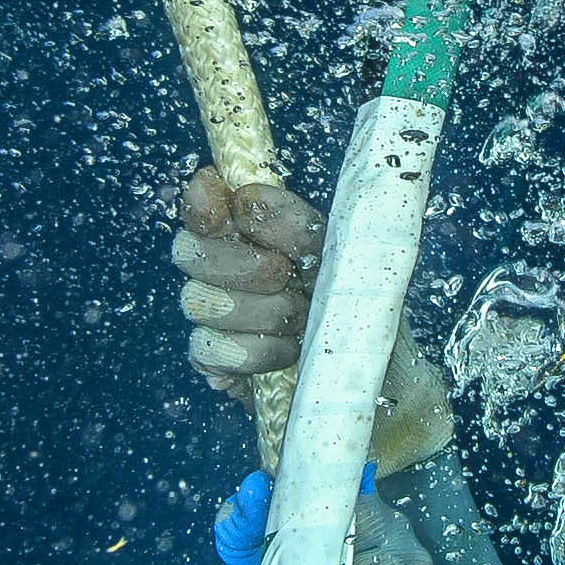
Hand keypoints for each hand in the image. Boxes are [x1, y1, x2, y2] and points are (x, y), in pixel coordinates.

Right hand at [171, 164, 454, 468]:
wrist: (375, 366)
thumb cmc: (355, 298)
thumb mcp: (340, 252)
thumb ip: (294, 223)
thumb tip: (245, 198)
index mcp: (247, 230)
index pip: (200, 206)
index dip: (203, 204)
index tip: (232, 209)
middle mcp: (219, 268)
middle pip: (189, 253)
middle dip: (242, 265)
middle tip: (286, 276)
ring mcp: (212, 316)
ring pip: (200, 304)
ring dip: (260, 313)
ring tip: (301, 323)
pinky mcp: (215, 363)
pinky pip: (208, 352)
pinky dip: (254, 353)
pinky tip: (288, 354)